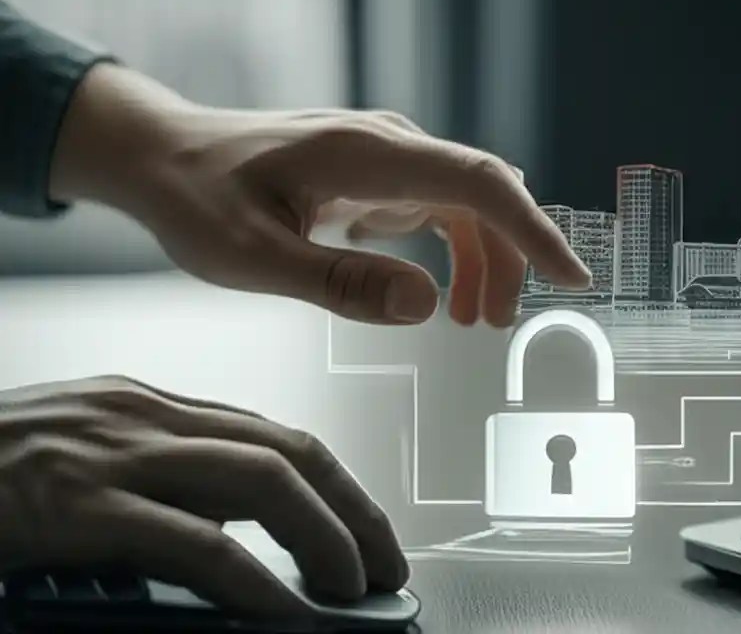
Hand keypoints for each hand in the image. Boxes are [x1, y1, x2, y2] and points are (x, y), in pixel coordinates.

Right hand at [0, 375, 408, 619]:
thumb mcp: (73, 473)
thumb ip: (148, 494)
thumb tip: (231, 549)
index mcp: (141, 408)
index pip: (271, 436)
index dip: (334, 486)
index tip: (368, 530)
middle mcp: (138, 417)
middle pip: (289, 451)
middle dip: (354, 511)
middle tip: (386, 569)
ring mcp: (108, 454)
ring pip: (263, 481)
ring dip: (329, 538)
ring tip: (358, 591)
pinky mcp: (74, 505)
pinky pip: (198, 544)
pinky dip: (260, 583)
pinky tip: (291, 616)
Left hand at [49, 64, 590, 326]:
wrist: (160, 156)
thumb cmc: (196, 200)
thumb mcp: (252, 257)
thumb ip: (340, 283)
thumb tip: (426, 306)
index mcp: (365, 154)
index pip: (476, 183)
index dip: (532, 230)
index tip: (569, 276)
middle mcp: (386, 144)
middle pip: (482, 193)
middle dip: (509, 258)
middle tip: (499, 326)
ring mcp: (383, 155)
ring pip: (464, 203)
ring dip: (482, 259)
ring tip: (474, 321)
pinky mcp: (374, 171)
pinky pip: (436, 207)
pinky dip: (453, 250)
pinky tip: (437, 292)